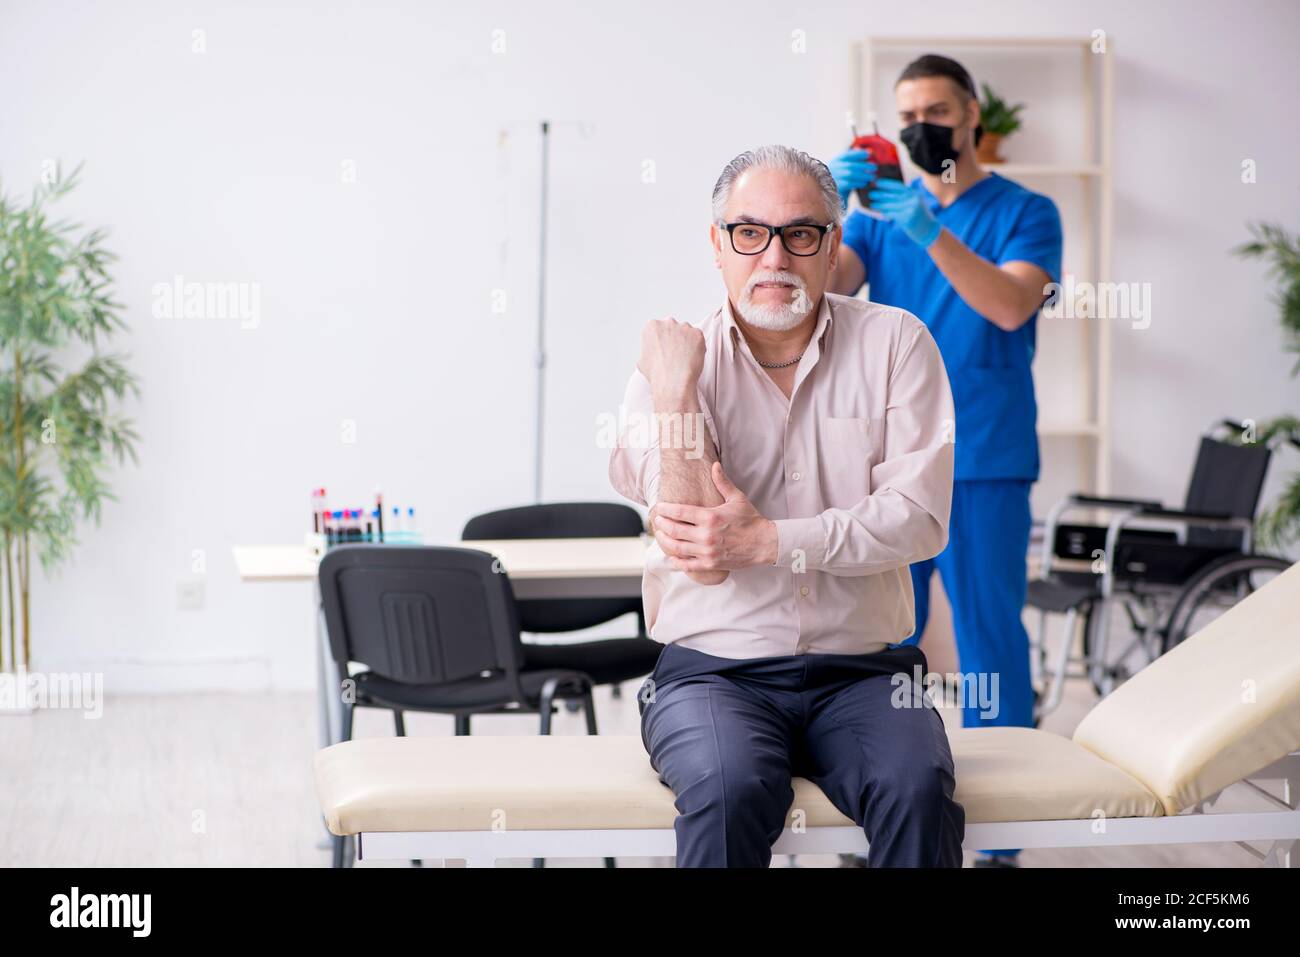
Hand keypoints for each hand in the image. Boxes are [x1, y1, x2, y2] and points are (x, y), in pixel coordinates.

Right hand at [637, 316, 705, 398]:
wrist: (673, 381)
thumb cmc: (657, 374)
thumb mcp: (642, 361)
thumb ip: (647, 351)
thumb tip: (650, 355)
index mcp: (652, 327)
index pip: (658, 329)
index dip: (662, 340)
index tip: (665, 349)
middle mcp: (668, 322)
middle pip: (673, 328)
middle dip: (675, 338)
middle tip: (675, 354)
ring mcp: (684, 327)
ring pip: (687, 333)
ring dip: (687, 342)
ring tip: (684, 358)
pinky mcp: (697, 333)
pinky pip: (698, 338)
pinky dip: (698, 347)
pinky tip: (692, 358)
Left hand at [650, 462, 777, 574]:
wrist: (764, 543)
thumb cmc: (750, 520)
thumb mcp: (737, 498)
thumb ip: (723, 482)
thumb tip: (715, 465)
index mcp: (710, 517)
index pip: (679, 512)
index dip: (665, 510)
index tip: (658, 508)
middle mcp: (706, 535)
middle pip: (674, 530)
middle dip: (661, 524)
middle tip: (656, 520)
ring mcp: (707, 552)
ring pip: (677, 547)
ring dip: (665, 541)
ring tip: (660, 535)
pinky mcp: (710, 564)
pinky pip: (687, 565)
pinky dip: (676, 561)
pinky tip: (671, 557)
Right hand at [828, 149, 877, 210]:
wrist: (834, 198)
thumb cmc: (844, 181)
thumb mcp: (848, 169)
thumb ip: (857, 160)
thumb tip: (870, 151)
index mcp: (835, 161)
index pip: (847, 155)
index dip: (858, 153)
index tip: (869, 154)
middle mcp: (833, 168)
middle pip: (850, 165)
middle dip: (864, 165)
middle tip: (875, 167)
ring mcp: (833, 178)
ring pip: (850, 174)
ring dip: (863, 175)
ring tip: (872, 177)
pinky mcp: (836, 188)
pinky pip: (849, 184)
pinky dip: (858, 183)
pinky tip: (865, 183)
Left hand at [867, 178, 940, 247]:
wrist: (929, 229)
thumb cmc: (919, 215)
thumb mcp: (915, 202)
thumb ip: (904, 196)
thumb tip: (886, 193)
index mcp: (915, 193)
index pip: (899, 186)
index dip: (887, 183)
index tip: (877, 182)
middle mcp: (914, 199)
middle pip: (894, 195)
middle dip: (881, 194)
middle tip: (871, 193)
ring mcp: (911, 209)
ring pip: (892, 205)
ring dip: (880, 204)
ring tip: (872, 204)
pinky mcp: (907, 218)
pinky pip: (893, 214)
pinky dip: (886, 213)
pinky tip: (880, 212)